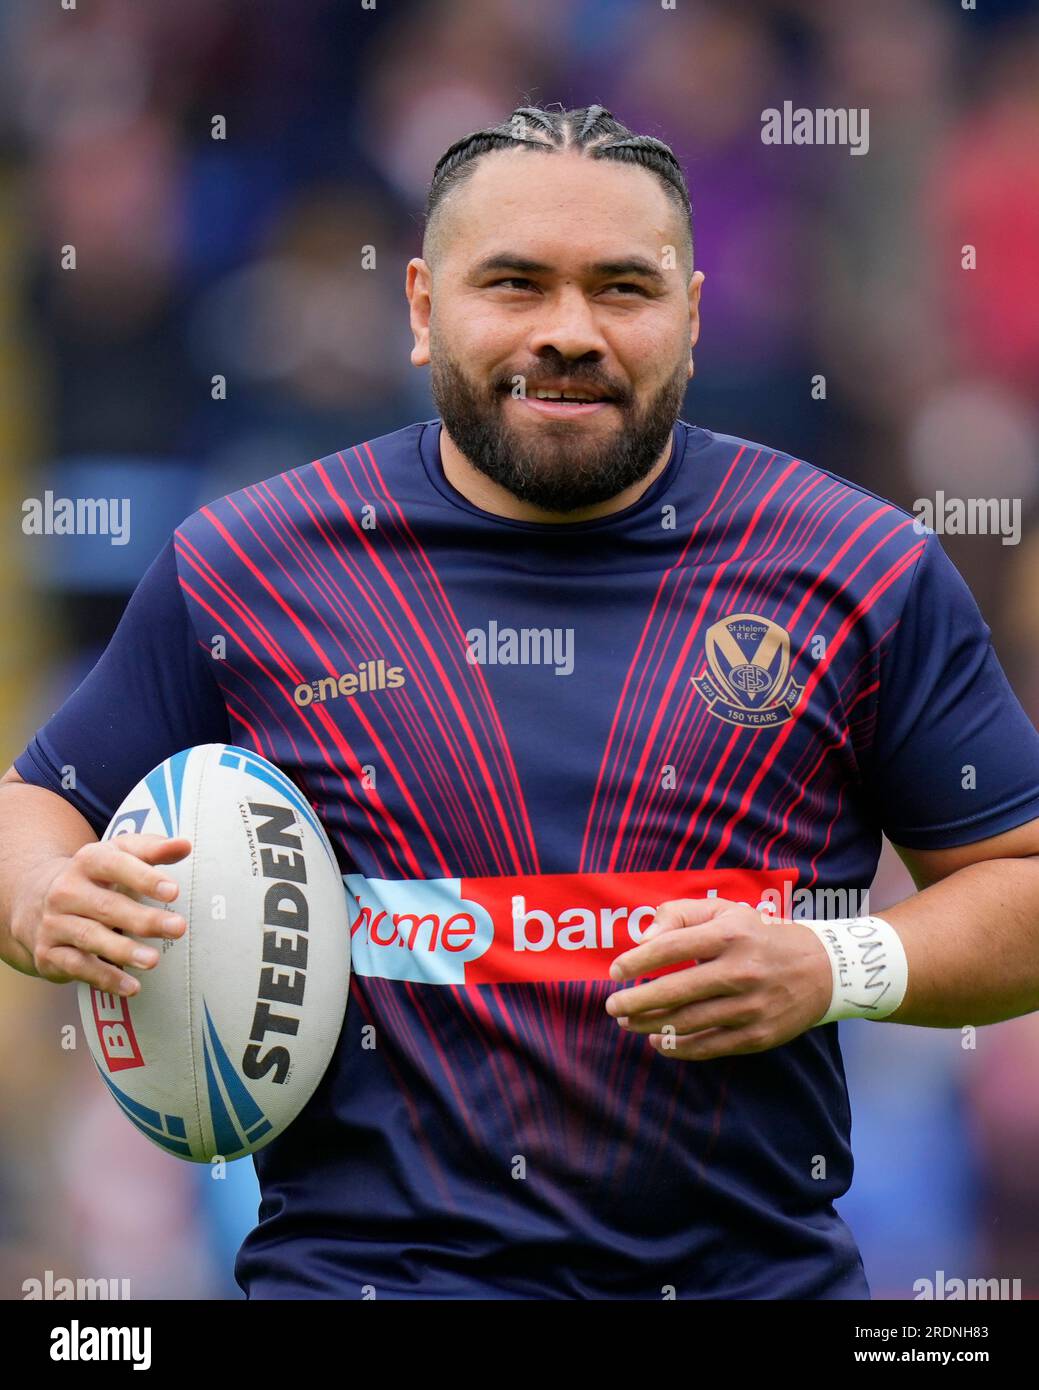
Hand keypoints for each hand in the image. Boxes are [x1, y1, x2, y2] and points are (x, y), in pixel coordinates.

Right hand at [11, 834, 191, 995]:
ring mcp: (55, 923)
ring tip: (153, 960)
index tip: (173, 891)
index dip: (144, 878)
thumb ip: (152, 850)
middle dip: (143, 919)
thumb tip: (184, 845)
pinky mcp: (49, 953)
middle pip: (107, 906)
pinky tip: (132, 986)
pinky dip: (105, 978)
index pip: (116, 865)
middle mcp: (66, 891)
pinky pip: (78, 967)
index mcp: (88, 861)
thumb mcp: (118, 855)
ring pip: (90, 937)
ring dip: (123, 950)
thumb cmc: (93, 878)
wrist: (33, 901)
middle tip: (177, 928)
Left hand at [604, 896, 832, 1060]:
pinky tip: (659, 1042)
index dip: (636, 961)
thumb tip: (643, 937)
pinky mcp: (756, 1035)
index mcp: (728, 935)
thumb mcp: (725, 912)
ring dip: (650, 1025)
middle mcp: (739, 971)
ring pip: (687, 1023)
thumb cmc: (759, 936)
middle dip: (635, 1002)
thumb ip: (680, 914)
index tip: (615, 971)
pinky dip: (678, 1048)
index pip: (670, 948)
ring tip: (629, 1022)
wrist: (821, 970)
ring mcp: (749, 1007)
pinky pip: (708, 1046)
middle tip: (612, 1006)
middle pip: (673, 992)